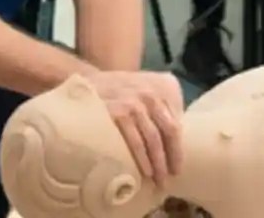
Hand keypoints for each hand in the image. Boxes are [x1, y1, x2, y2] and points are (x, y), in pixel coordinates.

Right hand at [83, 71, 184, 187]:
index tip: (177, 166)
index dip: (178, 148)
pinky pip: (135, 141)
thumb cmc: (115, 92)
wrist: (85, 83)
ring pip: (153, 138)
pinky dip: (142, 159)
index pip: (175, 123)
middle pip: (169, 131)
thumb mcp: (140, 90)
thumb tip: (171, 139)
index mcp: (159, 89)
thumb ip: (156, 108)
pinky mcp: (118, 113)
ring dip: (158, 163)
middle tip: (171, 177)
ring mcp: (133, 103)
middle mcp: (149, 94)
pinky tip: (145, 172)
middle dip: (172, 157)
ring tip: (159, 180)